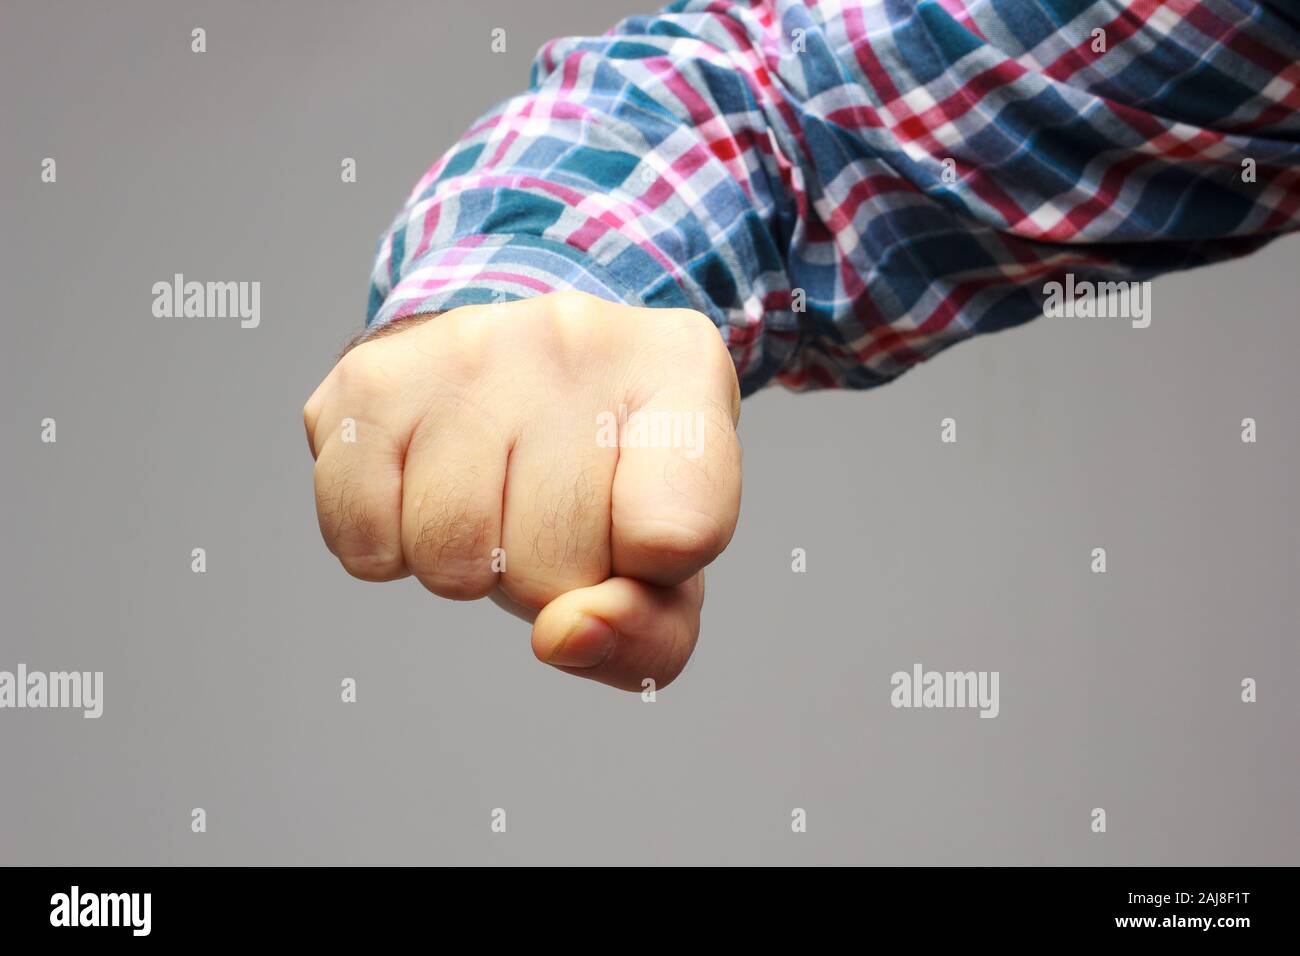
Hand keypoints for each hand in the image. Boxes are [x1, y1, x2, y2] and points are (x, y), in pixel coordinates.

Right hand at [303, 291, 741, 690]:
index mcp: (682, 370)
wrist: (514, 375)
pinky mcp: (372, 376)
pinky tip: (422, 494)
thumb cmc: (603, 487)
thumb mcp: (667, 565)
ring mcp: (468, 345)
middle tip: (552, 520)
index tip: (645, 545)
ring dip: (467, 569)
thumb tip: (564, 635)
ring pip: (452, 552)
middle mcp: (578, 335)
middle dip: (549, 580)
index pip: (678, 529)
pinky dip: (389, 550)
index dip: (651, 574)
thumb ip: (649, 634)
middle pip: (558, 563)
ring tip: (492, 505)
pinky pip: (365, 535)